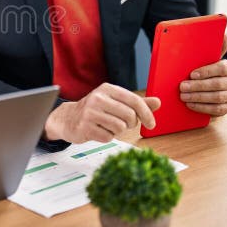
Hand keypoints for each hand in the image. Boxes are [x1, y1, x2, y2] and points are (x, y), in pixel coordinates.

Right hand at [44, 83, 160, 142]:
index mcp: (107, 89)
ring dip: (118, 131)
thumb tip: (158, 102)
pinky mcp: (85, 127)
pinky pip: (108, 137)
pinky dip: (107, 137)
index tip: (151, 124)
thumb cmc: (96, 110)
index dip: (146, 114)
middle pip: (129, 116)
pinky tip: (99, 131)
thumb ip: (137, 103)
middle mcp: (98, 98)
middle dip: (130, 123)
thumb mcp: (115, 101)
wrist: (68, 118)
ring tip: (108, 126)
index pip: (134, 100)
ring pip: (120, 128)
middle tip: (122, 123)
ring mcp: (90, 113)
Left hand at [179, 34, 226, 115]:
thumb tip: (226, 34)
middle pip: (217, 84)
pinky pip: (217, 109)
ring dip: (198, 97)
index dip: (206, 71)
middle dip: (198, 86)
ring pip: (217, 98)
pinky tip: (191, 105)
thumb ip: (214, 49)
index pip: (221, 68)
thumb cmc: (207, 72)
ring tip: (184, 96)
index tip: (191, 74)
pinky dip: (202, 107)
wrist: (213, 88)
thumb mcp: (209, 60)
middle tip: (182, 87)